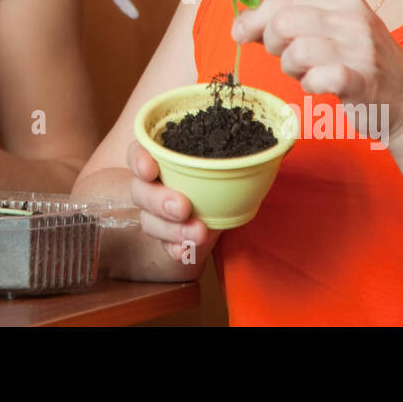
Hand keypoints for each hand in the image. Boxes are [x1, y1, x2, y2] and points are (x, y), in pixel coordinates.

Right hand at [126, 140, 221, 267]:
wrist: (222, 203)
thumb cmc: (217, 172)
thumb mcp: (222, 158)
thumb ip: (230, 153)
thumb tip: (265, 150)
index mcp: (159, 157)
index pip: (137, 153)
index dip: (139, 161)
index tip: (150, 169)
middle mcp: (150, 183)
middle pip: (140, 190)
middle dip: (160, 201)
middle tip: (182, 207)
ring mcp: (154, 212)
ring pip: (150, 221)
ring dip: (172, 230)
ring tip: (198, 233)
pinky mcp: (165, 237)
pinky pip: (164, 245)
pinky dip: (175, 249)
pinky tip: (186, 251)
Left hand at [232, 0, 402, 151]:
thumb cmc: (361, 66)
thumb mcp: (332, 31)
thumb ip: (291, 22)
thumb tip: (241, 22)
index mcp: (342, 0)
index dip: (255, 17)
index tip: (241, 33)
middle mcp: (352, 19)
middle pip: (284, 22)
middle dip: (272, 43)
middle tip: (287, 59)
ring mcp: (360, 49)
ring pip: (296, 51)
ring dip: (292, 68)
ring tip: (308, 74)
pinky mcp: (364, 80)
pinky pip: (319, 78)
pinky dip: (311, 85)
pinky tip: (320, 86)